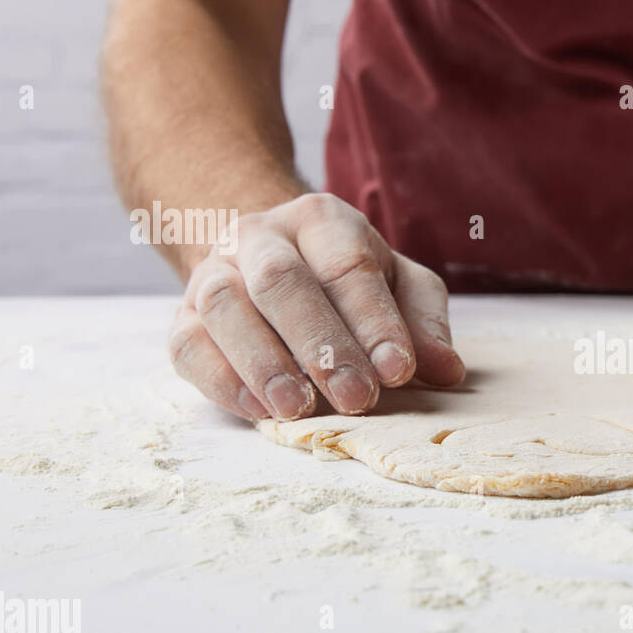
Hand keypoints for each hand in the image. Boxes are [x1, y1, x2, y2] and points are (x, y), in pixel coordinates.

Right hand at [169, 192, 463, 420]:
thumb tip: (448, 370)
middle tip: (357, 398)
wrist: (266, 261)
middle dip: (321, 344)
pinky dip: (221, 380)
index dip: (374, 321)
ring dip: (262, 362)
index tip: (398, 371)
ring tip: (298, 408)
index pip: (348, 267)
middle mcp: (260, 237)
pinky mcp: (184, 317)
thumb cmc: (347, 280)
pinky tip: (259, 411)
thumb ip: (423, 323)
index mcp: (322, 221)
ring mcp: (213, 273)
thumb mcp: (399, 287)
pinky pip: (188, 344)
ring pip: (224, 307)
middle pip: (282, 282)